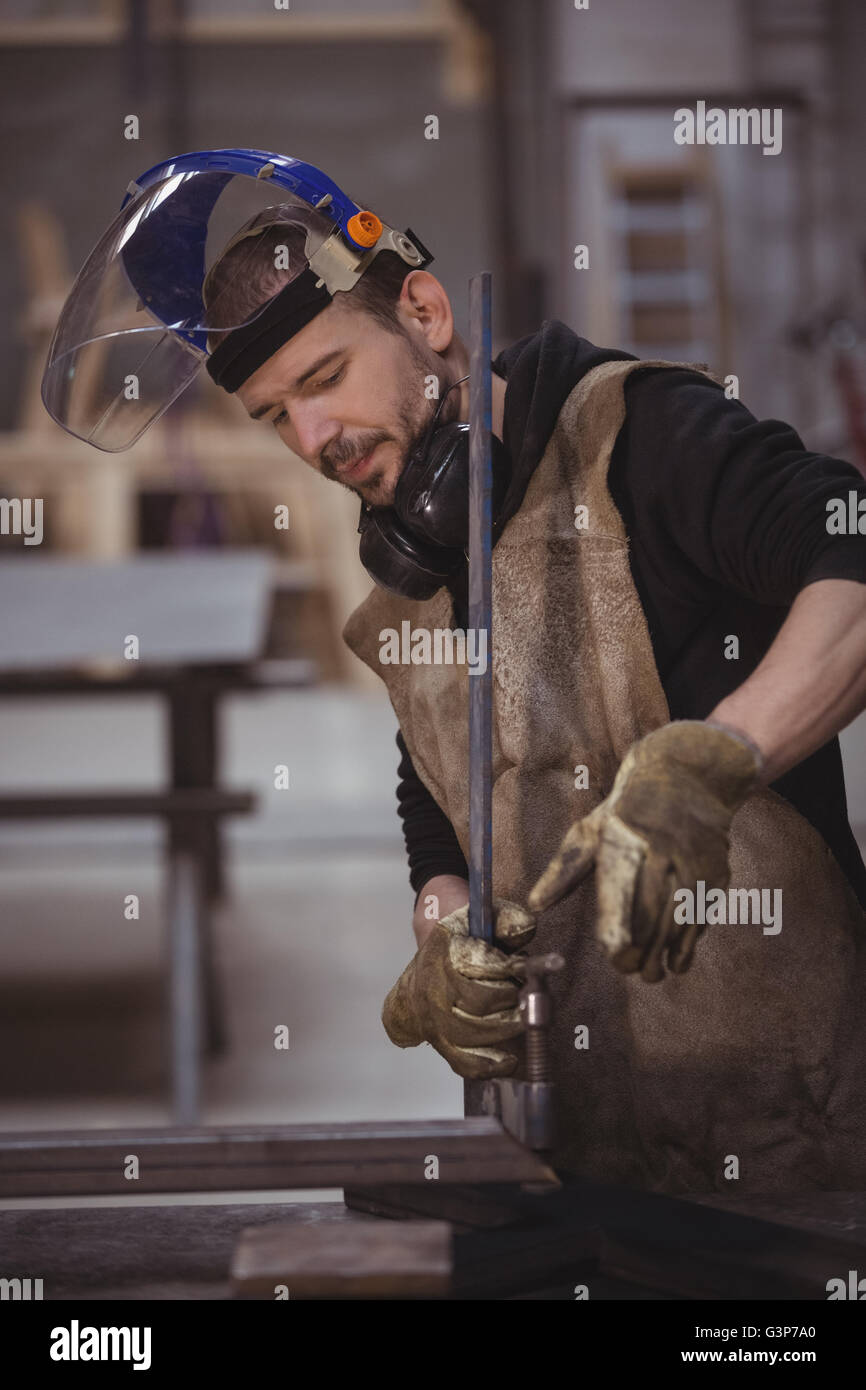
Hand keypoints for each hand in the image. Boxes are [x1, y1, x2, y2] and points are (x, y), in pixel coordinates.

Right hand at [381, 899, 535, 1078]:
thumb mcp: (484, 917)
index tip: (526, 969)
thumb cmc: (466, 940)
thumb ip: (508, 920)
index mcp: (444, 951)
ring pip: (472, 1035)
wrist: (428, 963)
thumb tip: (526, 930)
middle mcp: (433, 986)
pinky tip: (510, 1059)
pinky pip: (464, 1063)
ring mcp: (433, 1018)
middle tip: (527, 997)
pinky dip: (490, 1065)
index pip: (479, 965)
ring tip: (521, 1018)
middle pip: (478, 1003)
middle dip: (511, 1001)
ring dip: (505, 1029)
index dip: (508, 969)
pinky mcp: (439, 1043)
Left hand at [527, 721, 761, 981]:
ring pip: (683, 915)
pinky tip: (679, 960)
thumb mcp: (592, 829)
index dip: (620, 931)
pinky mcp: (716, 867)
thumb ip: (565, 869)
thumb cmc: (629, 808)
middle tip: (633, 974)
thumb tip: (535, 905)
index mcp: (626, 838)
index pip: (622, 893)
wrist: (691, 774)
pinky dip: (693, 939)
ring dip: (670, 951)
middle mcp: (663, 848)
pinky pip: (704, 910)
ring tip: (654, 974)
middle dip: (646, 950)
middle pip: (655, 911)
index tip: (615, 959)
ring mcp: (694, 858)